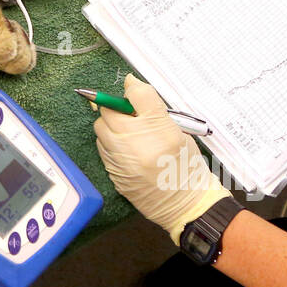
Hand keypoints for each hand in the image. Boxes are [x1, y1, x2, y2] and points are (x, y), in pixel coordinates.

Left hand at [93, 74, 231, 245]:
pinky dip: (109, 143)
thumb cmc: (186, 164)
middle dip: (116, 108)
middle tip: (130, 115)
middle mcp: (136, 142)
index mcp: (158, 129)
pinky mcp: (113, 172)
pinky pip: (101, 148)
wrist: (185, 203)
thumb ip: (153, 107)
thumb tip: (131, 83)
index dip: (133, 89)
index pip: (137, 95)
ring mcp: (121, 159)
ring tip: (127, 134)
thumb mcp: (178, 130)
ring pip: (100, 129)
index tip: (133, 89)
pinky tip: (125, 150)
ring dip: (110, 126)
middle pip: (110, 110)